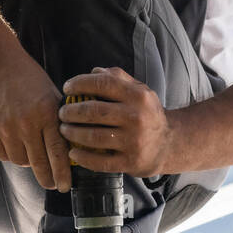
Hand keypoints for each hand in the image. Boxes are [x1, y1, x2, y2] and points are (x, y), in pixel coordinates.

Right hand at [0, 49, 70, 192]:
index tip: (64, 186)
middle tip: (51, 184)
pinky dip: (9, 154)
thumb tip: (69, 149)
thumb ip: (60, 121)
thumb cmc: (29, 79)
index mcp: (46, 113)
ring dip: (27, 161)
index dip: (61, 173)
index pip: (57, 152)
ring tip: (31, 152)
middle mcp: (26, 123)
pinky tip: (14, 145)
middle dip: (46, 177)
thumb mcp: (53, 95)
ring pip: (19, 160)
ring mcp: (5, 127)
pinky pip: (1, 154)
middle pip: (38, 162)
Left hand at [58, 67, 172, 177]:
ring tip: (64, 129)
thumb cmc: (148, 114)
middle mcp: (137, 117)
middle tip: (62, 113)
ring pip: (94, 136)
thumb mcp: (140, 91)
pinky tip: (73, 152)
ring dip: (73, 133)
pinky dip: (83, 157)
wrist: (170, 144)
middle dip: (71, 111)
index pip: (103, 83)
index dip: (80, 84)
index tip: (66, 88)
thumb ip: (118, 78)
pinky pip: (100, 161)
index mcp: (138, 96)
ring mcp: (134, 141)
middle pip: (94, 111)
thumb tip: (93, 71)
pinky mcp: (130, 161)